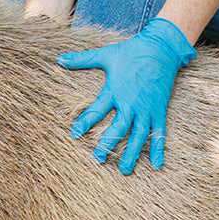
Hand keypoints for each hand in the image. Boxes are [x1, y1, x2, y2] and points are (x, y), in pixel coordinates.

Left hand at [57, 17, 195, 173]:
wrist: (160, 49)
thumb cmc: (130, 51)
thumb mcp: (104, 54)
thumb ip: (81, 59)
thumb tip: (58, 59)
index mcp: (114, 91)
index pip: (96, 110)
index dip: (84, 123)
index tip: (74, 135)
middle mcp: (130, 103)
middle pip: (118, 128)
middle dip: (107, 145)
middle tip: (98, 159)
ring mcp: (146, 109)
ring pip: (138, 136)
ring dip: (131, 153)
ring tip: (124, 170)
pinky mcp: (159, 110)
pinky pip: (159, 133)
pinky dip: (158, 149)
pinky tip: (156, 165)